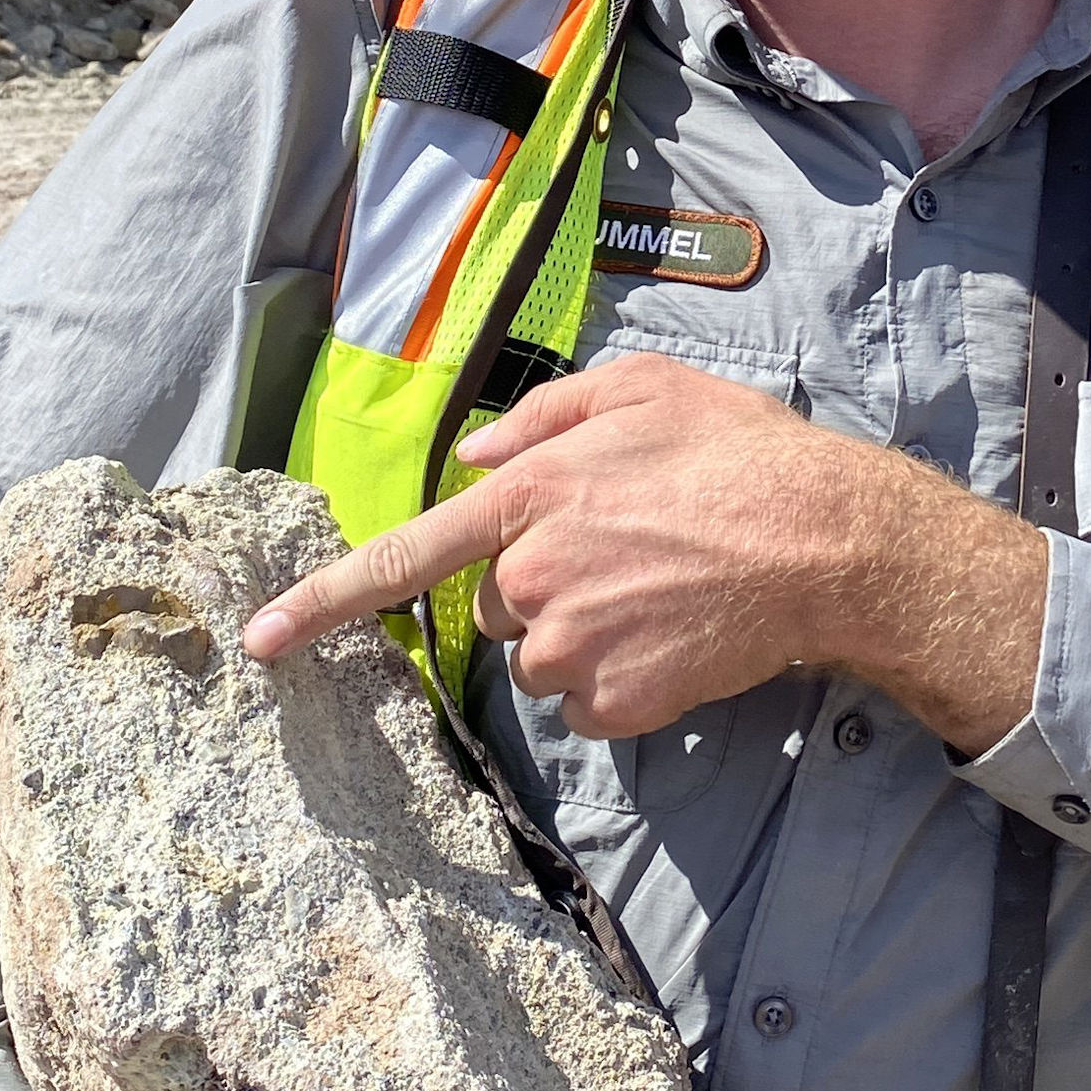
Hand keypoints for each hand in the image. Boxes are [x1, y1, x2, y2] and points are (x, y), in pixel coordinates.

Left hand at [244, 352, 1049, 753]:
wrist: (830, 541)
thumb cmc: (742, 452)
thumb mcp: (643, 388)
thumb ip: (540, 416)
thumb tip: (470, 459)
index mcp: (528, 496)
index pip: (403, 556)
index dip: (322, 602)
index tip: (259, 643)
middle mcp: (535, 577)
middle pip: (497, 606)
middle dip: (544, 585)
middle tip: (630, 552)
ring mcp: (575, 646)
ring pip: (542, 658)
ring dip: (585, 634)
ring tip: (663, 591)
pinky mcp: (619, 702)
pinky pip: (589, 702)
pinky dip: (625, 678)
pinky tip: (678, 633)